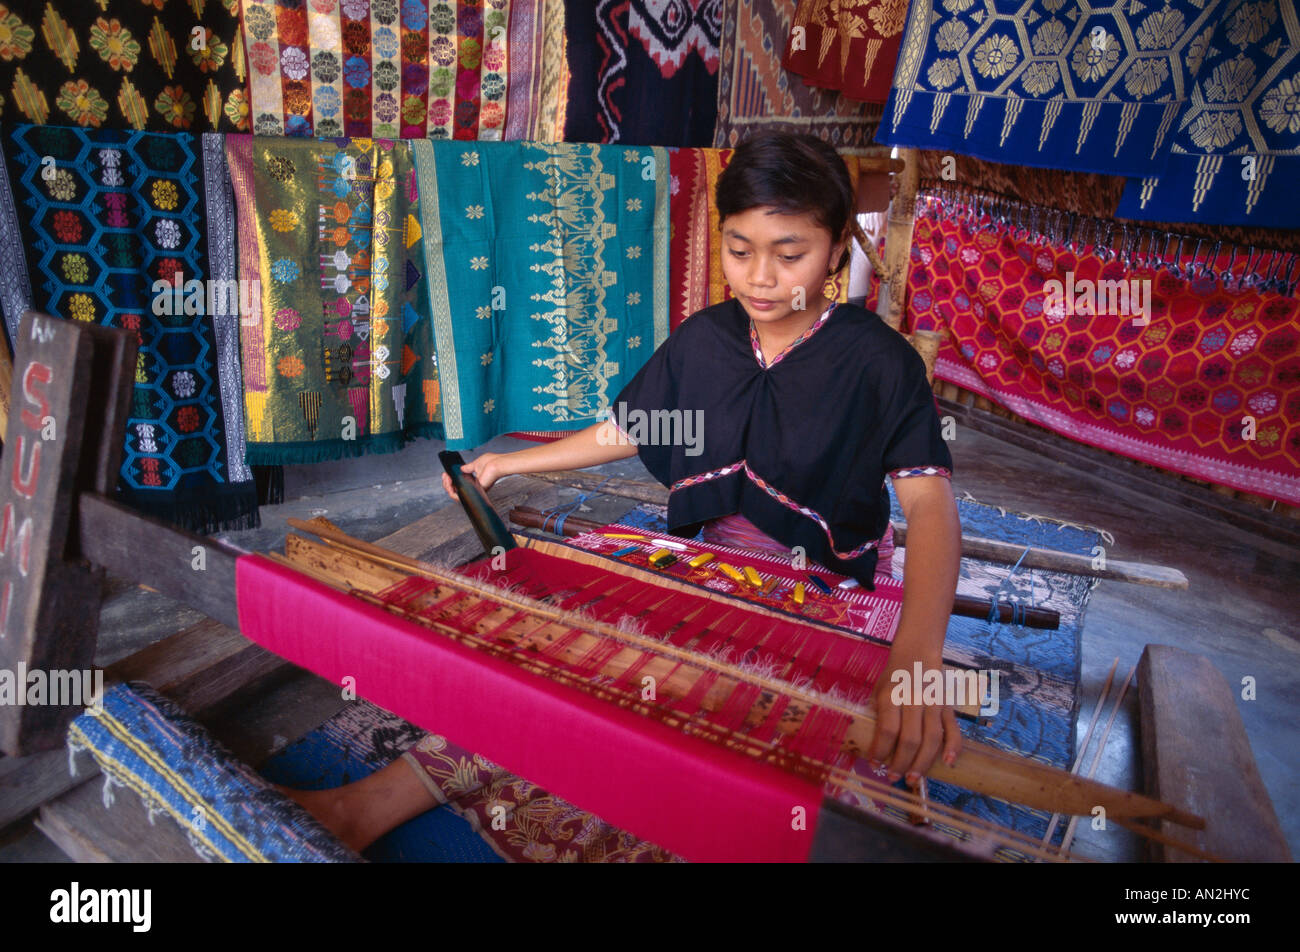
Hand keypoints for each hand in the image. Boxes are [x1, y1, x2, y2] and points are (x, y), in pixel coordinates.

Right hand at [440, 452, 509, 500]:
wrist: (498, 464)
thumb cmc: (492, 462)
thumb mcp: (476, 464)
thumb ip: (468, 467)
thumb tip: (461, 468)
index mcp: (475, 481)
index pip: (459, 484)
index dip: (450, 481)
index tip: (446, 474)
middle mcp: (474, 487)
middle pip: (455, 491)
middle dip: (446, 484)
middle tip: (445, 476)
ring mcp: (474, 491)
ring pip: (455, 495)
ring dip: (447, 487)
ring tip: (446, 479)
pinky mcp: (473, 492)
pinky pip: (458, 496)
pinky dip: (450, 490)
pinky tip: (448, 482)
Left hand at [867, 646, 961, 786]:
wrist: (917, 653)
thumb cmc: (893, 677)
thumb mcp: (878, 691)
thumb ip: (877, 715)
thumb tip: (872, 746)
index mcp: (891, 696)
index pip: (887, 730)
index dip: (880, 751)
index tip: (874, 765)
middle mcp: (913, 700)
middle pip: (910, 739)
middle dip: (901, 763)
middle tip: (893, 777)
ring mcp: (933, 704)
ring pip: (932, 739)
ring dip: (923, 763)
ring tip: (912, 779)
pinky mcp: (948, 706)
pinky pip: (954, 729)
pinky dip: (953, 747)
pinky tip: (948, 763)